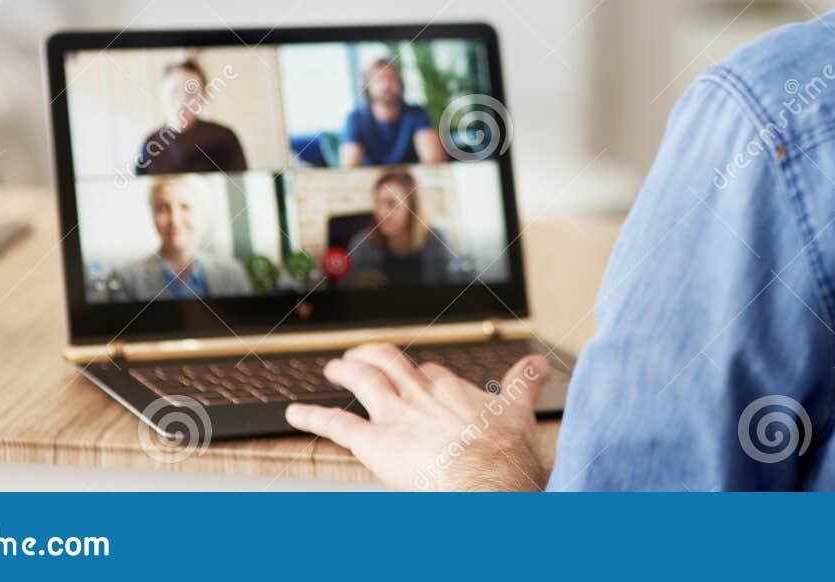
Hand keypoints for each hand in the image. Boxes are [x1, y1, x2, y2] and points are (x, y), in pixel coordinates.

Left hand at [285, 342, 551, 490]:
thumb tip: (540, 364)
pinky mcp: (374, 442)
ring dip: (344, 371)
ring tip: (332, 368)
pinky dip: (313, 417)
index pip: (429, 371)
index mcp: (451, 388)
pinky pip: (336, 425)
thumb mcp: (520, 410)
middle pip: (390, 362)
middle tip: (361, 355)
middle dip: (373, 356)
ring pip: (362, 381)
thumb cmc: (503, 453)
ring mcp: (394, 415)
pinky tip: (295, 413)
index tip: (417, 374)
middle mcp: (419, 394)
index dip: (420, 373)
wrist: (485, 478)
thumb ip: (525, 384)